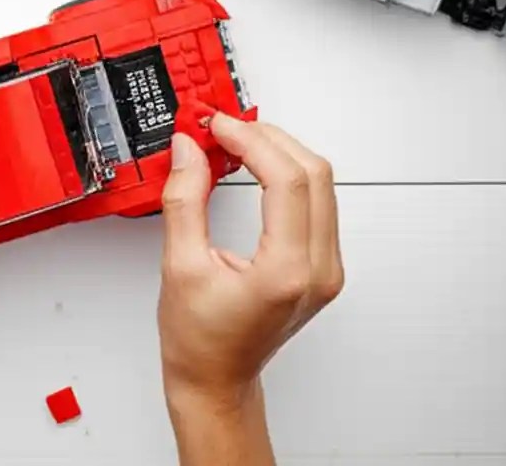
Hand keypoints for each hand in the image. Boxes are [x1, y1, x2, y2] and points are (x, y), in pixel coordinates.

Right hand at [157, 112, 342, 463]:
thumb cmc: (199, 341)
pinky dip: (288, 175)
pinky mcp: (323, 266)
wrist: (215, 379)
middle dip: (269, 138)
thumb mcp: (179, 266)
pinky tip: (257, 167)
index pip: (286, 180)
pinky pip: (318, 202)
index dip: (251, 141)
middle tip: (225, 127)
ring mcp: (327, 269)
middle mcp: (318, 270)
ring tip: (236, 142)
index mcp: (287, 272)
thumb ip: (185, 200)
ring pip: (321, 184)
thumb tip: (190, 150)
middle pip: (314, 174)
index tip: (218, 126)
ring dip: (280, 153)